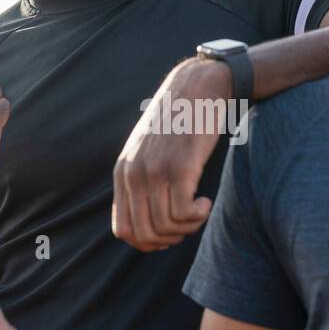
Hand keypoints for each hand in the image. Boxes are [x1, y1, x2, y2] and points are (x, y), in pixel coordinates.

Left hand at [112, 58, 229, 250]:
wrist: (198, 87)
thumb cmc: (179, 121)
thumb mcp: (148, 150)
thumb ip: (141, 179)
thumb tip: (150, 222)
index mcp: (122, 172)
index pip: (123, 230)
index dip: (147, 242)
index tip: (170, 231)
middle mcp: (134, 173)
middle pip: (145, 234)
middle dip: (170, 239)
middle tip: (188, 223)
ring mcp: (156, 170)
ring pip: (167, 226)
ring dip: (189, 227)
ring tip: (200, 209)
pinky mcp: (180, 166)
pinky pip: (184, 212)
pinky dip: (199, 215)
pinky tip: (206, 200)